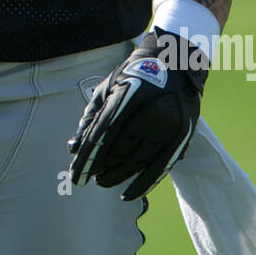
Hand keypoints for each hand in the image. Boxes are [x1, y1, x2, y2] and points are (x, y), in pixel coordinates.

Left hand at [67, 29, 207, 200]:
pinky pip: (161, 166)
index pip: (101, 136)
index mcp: (127, 97)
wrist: (177, 61)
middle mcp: (150, 112)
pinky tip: (130, 193)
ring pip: (139, 161)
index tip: (75, 177)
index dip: (87, 160)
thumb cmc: (135, 73)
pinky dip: (144, 182)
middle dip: (101, 168)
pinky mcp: (182, 135)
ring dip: (119, 175)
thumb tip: (73, 149)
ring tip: (104, 182)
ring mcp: (168, 125)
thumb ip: (90, 118)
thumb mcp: (108, 87)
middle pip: (119, 151)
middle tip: (90, 179)